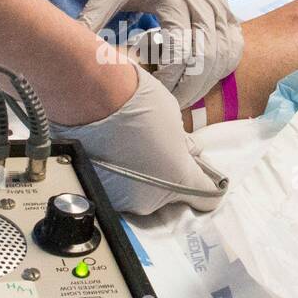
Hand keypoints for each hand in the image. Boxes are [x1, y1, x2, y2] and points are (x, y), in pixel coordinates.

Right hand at [51, 67, 227, 214]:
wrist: (90, 97)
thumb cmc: (136, 101)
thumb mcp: (174, 118)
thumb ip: (183, 143)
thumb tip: (186, 150)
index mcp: (179, 179)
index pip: (207, 197)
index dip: (205, 184)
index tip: (199, 173)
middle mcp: (152, 200)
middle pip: (168, 195)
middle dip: (166, 175)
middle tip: (157, 148)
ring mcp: (121, 200)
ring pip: (139, 194)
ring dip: (139, 177)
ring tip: (129, 146)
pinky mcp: (97, 193)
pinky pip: (115, 189)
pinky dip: (115, 176)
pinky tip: (111, 151)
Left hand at [78, 0, 242, 108]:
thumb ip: (92, 17)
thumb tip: (72, 46)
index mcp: (175, 0)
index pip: (180, 50)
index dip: (169, 77)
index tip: (153, 91)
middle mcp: (202, 5)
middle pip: (206, 59)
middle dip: (189, 88)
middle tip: (171, 104)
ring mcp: (218, 7)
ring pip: (224, 55)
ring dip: (207, 80)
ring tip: (186, 95)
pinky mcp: (225, 10)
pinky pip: (233, 45)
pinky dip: (223, 64)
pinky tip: (207, 76)